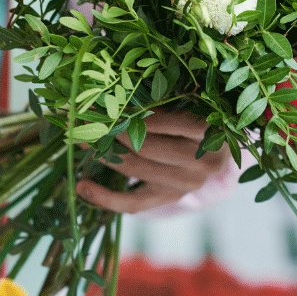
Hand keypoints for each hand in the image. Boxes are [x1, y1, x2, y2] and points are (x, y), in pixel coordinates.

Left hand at [75, 109, 231, 213]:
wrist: (218, 151)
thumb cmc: (199, 116)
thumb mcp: (191, 102)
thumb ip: (165, 99)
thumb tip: (117, 93)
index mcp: (211, 134)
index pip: (173, 122)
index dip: (138, 113)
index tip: (108, 102)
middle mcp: (203, 163)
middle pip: (147, 147)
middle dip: (112, 131)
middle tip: (86, 119)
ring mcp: (186, 184)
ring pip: (136, 170)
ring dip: (102, 154)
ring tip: (78, 142)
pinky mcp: (170, 198)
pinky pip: (134, 203)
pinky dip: (105, 197)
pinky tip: (81, 186)